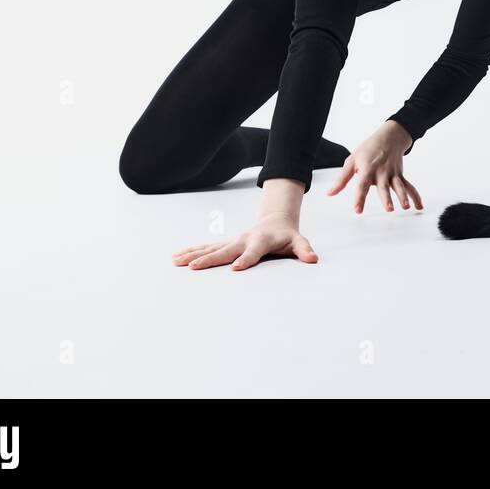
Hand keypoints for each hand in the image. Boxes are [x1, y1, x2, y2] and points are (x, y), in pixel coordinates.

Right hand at [172, 211, 317, 269]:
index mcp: (261, 240)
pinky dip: (192, 251)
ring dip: (193, 254)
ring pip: (211, 247)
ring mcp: (233, 240)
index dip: (246, 259)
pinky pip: (207, 247)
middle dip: (209, 258)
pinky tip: (177, 257)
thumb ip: (304, 250)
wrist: (275, 221)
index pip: (253, 252)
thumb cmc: (287, 236)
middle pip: (225, 250)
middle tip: (193, 267)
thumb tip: (313, 259)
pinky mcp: (226, 243)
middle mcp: (243, 239)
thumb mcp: (298, 242)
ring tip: (176, 261)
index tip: (236, 269)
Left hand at [328, 120, 423, 213]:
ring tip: (405, 207)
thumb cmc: (367, 150)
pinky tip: (419, 207)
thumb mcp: (351, 161)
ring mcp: (393, 174)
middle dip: (387, 198)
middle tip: (389, 209)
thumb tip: (330, 193)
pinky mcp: (400, 175)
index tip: (358, 210)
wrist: (388, 137)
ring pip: (399, 187)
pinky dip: (415, 196)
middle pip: (384, 187)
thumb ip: (342, 179)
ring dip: (403, 197)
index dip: (360, 198)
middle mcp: (381, 173)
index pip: (362, 185)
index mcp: (367, 169)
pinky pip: (409, 186)